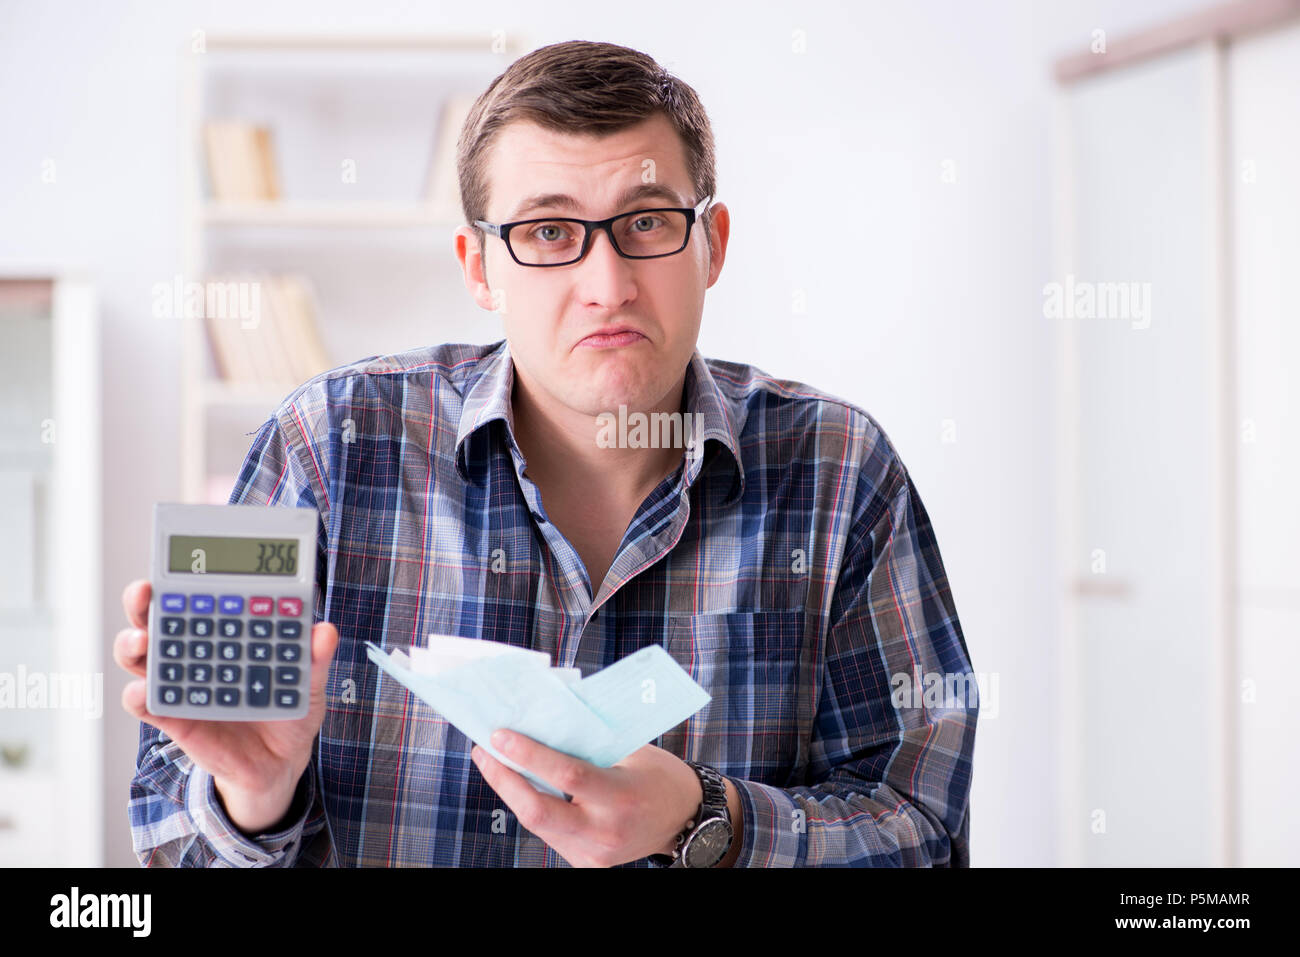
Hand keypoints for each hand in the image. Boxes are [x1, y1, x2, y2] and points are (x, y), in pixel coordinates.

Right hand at [115, 578, 339, 833]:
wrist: (280, 761)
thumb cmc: (288, 709)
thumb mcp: (308, 682)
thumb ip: (314, 658)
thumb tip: (324, 631)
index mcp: (225, 632)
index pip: (197, 596)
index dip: (182, 578)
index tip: (179, 565)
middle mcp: (196, 651)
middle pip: (155, 618)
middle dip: (142, 600)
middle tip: (145, 592)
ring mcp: (182, 682)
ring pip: (140, 656)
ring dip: (132, 644)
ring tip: (141, 641)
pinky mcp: (173, 718)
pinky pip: (146, 704)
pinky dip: (139, 695)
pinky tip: (143, 690)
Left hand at [470, 730, 702, 867]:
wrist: (686, 820)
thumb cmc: (659, 776)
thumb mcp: (630, 751)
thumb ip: (589, 743)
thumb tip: (543, 722)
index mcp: (620, 797)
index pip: (565, 775)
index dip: (528, 755)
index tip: (500, 735)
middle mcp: (605, 831)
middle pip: (537, 811)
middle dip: (503, 780)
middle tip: (485, 751)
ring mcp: (595, 853)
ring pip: (538, 824)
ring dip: (513, 793)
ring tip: (496, 763)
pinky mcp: (588, 864)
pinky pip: (551, 833)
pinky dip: (534, 808)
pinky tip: (524, 787)